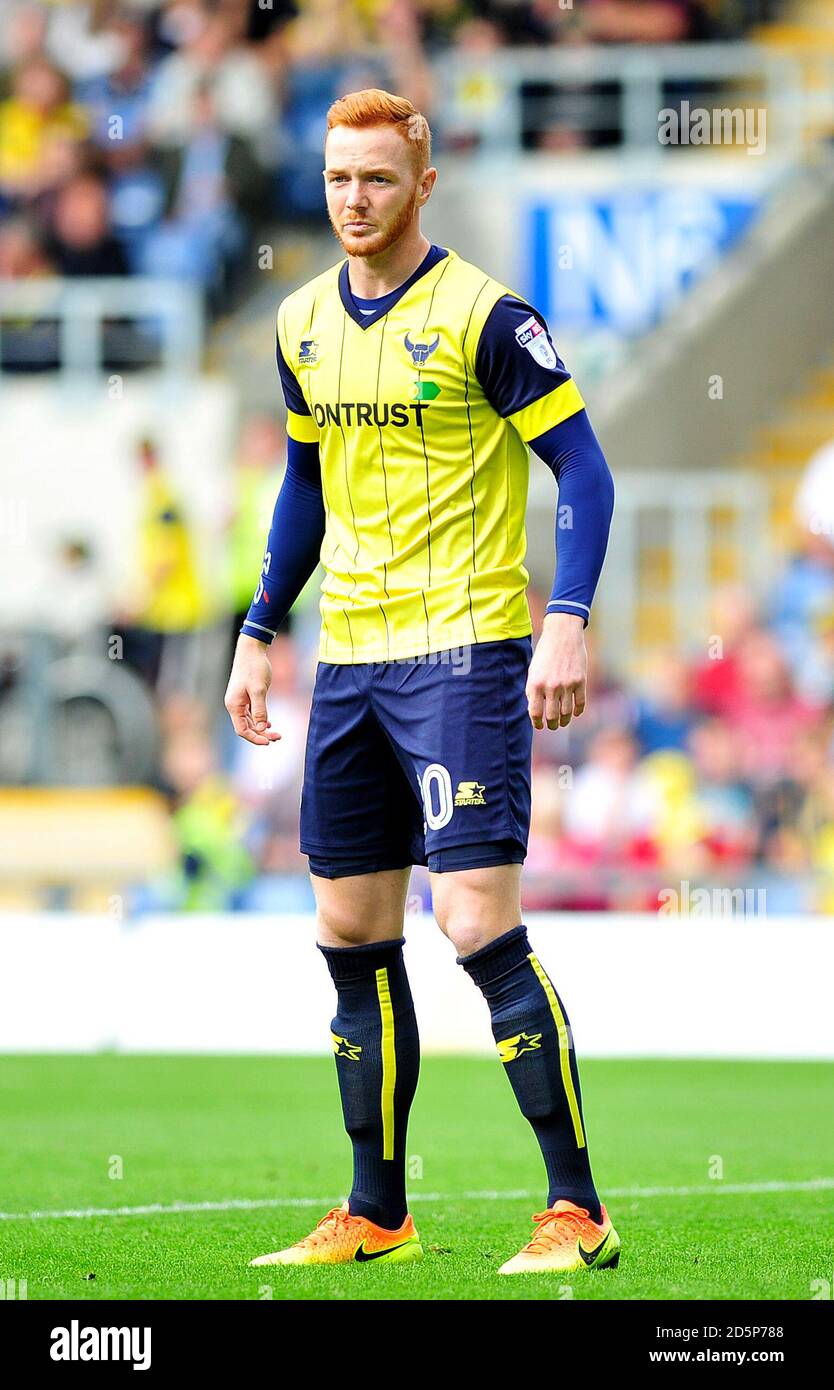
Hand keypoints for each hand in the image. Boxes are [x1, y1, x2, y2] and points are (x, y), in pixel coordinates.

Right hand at [224, 635, 281, 746]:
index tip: (269, 742)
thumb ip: (260, 710)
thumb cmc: (254, 668)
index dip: (255, 738)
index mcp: (234, 705)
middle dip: (261, 735)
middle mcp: (234, 705)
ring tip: (277, 734)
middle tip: (278, 737)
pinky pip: (251, 714)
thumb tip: (262, 729)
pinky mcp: (245, 697)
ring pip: (250, 722)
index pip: (242, 730)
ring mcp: (239, 701)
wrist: (251, 650)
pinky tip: (269, 723)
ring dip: (262, 729)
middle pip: (246, 728)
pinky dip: (260, 720)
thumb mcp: (259, 689)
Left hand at [526, 611, 586, 729]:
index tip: (539, 725)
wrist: (563, 634)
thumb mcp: (533, 671)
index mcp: (535, 684)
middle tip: (552, 725)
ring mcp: (567, 685)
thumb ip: (532, 690)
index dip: (537, 723)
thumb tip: (535, 712)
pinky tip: (575, 713)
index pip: (535, 713)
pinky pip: (580, 703)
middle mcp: (551, 687)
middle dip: (552, 724)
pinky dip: (578, 711)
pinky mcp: (581, 681)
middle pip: (552, 716)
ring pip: (566, 713)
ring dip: (564, 721)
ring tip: (562, 722)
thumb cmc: (545, 653)